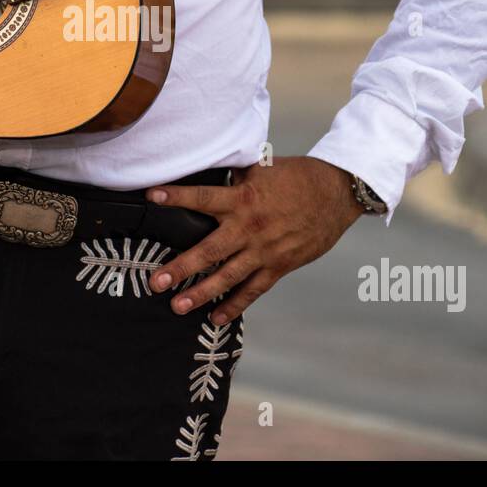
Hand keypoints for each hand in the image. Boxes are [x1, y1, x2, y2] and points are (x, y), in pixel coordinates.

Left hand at [146, 157, 363, 324]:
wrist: (336, 193)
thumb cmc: (296, 177)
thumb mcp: (261, 169)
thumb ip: (233, 177)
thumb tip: (206, 169)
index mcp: (243, 199)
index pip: (203, 197)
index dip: (177, 197)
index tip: (151, 197)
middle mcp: (250, 228)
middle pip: (209, 250)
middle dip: (180, 267)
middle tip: (155, 282)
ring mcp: (264, 251)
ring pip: (228, 277)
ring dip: (201, 293)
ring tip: (177, 306)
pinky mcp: (279, 266)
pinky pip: (253, 290)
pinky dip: (235, 305)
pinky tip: (216, 318)